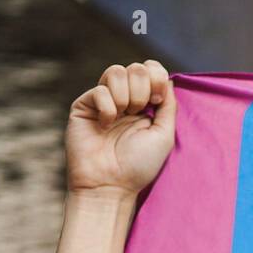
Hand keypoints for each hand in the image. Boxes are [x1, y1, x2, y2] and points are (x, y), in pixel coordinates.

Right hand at [65, 60, 175, 197]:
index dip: (156, 76)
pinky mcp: (84, 106)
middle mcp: (124, 99)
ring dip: (126, 96)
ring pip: (116, 72)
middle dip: (142, 89)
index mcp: (145, 104)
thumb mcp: (164, 135)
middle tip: (139, 112)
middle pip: (135, 68)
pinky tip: (105, 126)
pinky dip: (108, 108)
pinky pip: (99, 91)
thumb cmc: (139, 165)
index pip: (150, 70)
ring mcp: (103, 101)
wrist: (111, 184)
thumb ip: (169, 106)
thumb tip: (168, 78)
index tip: (157, 101)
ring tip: (124, 117)